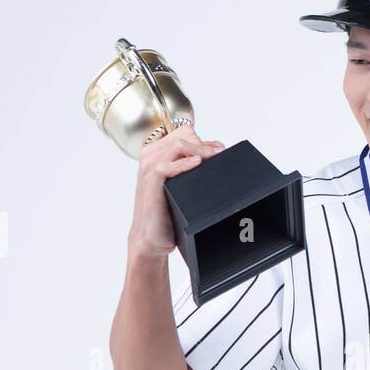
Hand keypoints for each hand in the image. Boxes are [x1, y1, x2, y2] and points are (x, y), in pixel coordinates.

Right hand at [127, 127, 224, 259]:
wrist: (151, 237)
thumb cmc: (166, 211)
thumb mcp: (179, 184)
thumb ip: (191, 166)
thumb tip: (216, 150)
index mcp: (156, 152)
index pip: (183, 132)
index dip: (203, 139)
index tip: (219, 149)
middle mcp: (151, 157)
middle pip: (184, 135)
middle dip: (204, 144)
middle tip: (220, 155)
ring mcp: (150, 169)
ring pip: (177, 145)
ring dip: (200, 150)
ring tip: (216, 158)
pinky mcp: (152, 184)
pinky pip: (165, 166)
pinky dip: (183, 164)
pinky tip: (197, 164)